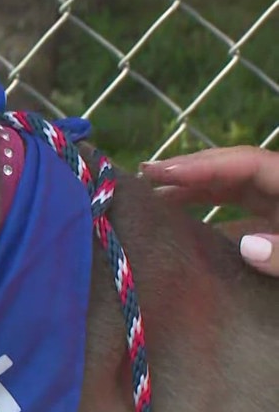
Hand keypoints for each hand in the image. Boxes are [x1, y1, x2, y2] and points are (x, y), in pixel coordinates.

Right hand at [142, 146, 278, 275]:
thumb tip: (248, 247)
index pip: (246, 163)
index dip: (204, 166)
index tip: (161, 174)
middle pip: (234, 166)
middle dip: (190, 167)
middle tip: (146, 173)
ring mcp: (277, 200)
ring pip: (233, 182)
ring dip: (193, 183)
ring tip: (153, 189)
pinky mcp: (274, 215)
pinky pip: (239, 199)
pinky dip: (208, 199)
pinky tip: (181, 207)